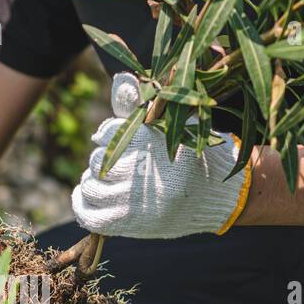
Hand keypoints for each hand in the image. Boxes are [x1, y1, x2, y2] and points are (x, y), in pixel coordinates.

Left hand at [71, 73, 249, 238]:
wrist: (221, 194)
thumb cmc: (192, 155)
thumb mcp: (172, 123)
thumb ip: (141, 106)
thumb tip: (120, 79)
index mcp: (156, 141)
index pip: (110, 133)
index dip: (106, 135)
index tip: (112, 139)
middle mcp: (146, 171)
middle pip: (99, 160)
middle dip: (102, 159)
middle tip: (115, 163)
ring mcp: (139, 201)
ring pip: (91, 187)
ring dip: (93, 181)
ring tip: (107, 181)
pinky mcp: (135, 224)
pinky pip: (90, 215)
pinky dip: (82, 204)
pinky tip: (87, 197)